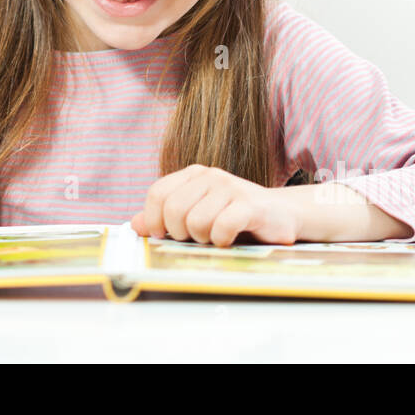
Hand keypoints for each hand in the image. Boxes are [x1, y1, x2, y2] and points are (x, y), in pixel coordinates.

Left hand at [130, 164, 300, 246]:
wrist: (280, 216)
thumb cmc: (233, 217)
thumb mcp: (196, 215)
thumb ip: (165, 218)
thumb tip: (135, 225)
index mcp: (192, 175)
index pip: (158, 193)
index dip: (154, 219)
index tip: (162, 234)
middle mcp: (210, 175)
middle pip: (173, 209)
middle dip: (180, 233)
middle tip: (195, 238)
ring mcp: (230, 187)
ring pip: (196, 222)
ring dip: (204, 239)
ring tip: (216, 236)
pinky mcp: (250, 204)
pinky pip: (221, 227)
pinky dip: (221, 240)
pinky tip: (230, 238)